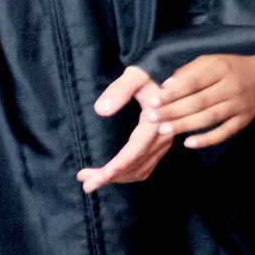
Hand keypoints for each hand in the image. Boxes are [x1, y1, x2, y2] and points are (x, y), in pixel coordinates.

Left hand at [77, 66, 174, 193]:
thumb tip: (100, 110)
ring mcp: (163, 143)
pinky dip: (127, 175)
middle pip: (135, 165)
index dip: (117, 166)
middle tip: (84, 181)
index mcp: (157, 122)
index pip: (136, 150)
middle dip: (109, 177)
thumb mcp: (135, 75)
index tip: (97, 176)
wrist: (170, 76)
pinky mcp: (161, 145)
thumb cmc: (150, 73)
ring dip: (116, 178)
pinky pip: (145, 168)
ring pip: (139, 170)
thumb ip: (118, 90)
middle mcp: (163, 136)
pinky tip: (111, 175)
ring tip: (90, 179)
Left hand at [150, 49, 254, 149]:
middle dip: (173, 111)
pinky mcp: (244, 120)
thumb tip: (166, 85)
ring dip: (185, 125)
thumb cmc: (233, 68)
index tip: (154, 101)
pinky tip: (189, 143)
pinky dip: (207, 139)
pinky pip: (225, 132)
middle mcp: (232, 87)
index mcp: (222, 69)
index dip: (173, 93)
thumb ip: (190, 70)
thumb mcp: (213, 60)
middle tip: (152, 118)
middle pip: (199, 102)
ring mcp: (239, 105)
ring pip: (209, 118)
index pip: (194, 82)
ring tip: (164, 130)